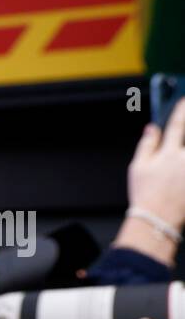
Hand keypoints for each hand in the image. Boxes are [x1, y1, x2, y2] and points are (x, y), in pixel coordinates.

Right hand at [114, 102, 184, 265]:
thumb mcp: (137, 169)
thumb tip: (152, 129)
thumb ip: (146, 146)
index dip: (181, 109)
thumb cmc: (146, 196)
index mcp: (168, 153)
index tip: (183, 99)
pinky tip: (184, 162)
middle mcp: (184, 159)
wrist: (157, 219)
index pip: (177, 124)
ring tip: (182, 152)